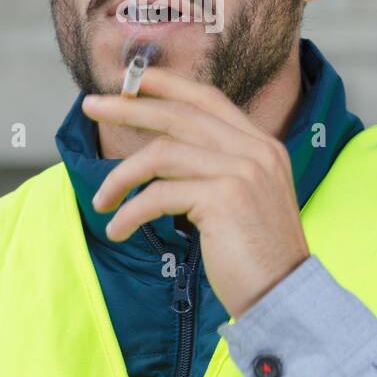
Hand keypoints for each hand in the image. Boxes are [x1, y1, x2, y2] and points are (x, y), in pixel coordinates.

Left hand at [81, 66, 309, 317]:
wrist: (285, 295)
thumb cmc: (256, 256)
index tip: (131, 80)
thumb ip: (218, 168)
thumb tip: (166, 152)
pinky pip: (159, 195)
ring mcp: (242, 171)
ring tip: (102, 201)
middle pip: (179, 116)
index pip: (208, 99)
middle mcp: (255, 150)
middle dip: (129, 109)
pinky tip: (118, 229)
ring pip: (162, 154)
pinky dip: (131, 212)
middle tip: (91, 107)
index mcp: (262, 145)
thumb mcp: (245, 198)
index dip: (168, 85)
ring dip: (121, 177)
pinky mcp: (223, 198)